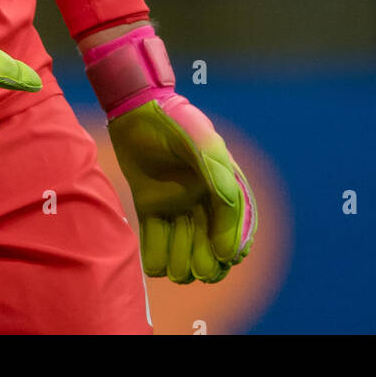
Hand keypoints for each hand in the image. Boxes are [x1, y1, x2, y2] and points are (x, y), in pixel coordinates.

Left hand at [109, 93, 256, 283]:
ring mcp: (175, 206)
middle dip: (207, 266)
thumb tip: (229, 245)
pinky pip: (155, 245)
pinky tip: (157, 259)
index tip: (223, 257)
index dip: (232, 251)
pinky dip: (156, 260)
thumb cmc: (177, 124)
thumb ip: (222, 189)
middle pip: (210, 251)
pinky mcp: (150, 207)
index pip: (237, 234)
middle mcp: (202, 202)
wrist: (138, 108)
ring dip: (181, 265)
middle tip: (198, 268)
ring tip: (174, 263)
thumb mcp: (206, 149)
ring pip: (183, 253)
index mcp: (224, 189)